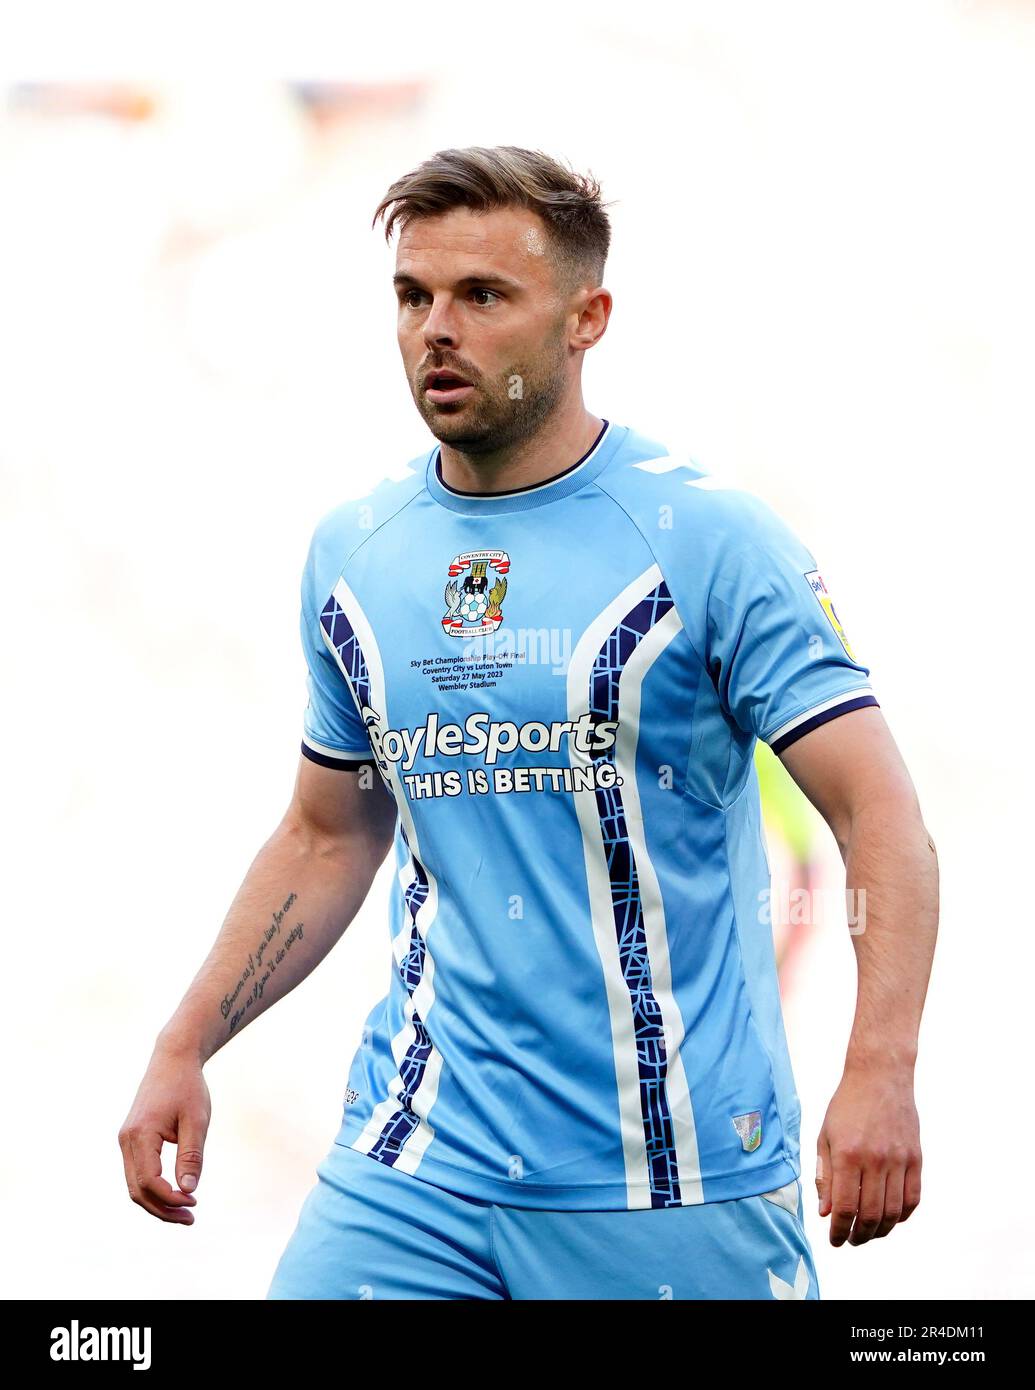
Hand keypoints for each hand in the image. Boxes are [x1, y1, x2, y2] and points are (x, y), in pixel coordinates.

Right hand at [118, 1039, 210, 1224]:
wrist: (173, 1059)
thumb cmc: (188, 1087)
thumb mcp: (196, 1120)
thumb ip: (191, 1155)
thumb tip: (188, 1191)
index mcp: (140, 1134)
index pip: (149, 1181)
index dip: (170, 1199)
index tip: (194, 1203)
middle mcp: (126, 1140)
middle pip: (137, 1190)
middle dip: (163, 1209)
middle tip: (191, 1218)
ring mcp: (126, 1140)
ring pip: (134, 1185)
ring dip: (158, 1202)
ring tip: (186, 1212)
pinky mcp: (131, 1140)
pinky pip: (137, 1173)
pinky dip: (153, 1188)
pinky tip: (175, 1193)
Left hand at [816, 1061, 921, 1245]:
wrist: (880, 1077)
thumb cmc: (847, 1106)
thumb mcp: (825, 1137)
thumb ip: (825, 1176)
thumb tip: (826, 1213)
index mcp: (847, 1155)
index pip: (845, 1207)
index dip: (839, 1230)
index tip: (835, 1239)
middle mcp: (875, 1160)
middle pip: (871, 1215)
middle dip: (859, 1235)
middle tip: (851, 1239)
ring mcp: (899, 1160)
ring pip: (894, 1212)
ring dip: (881, 1231)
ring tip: (869, 1233)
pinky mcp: (916, 1158)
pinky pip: (913, 1198)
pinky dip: (902, 1216)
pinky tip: (890, 1218)